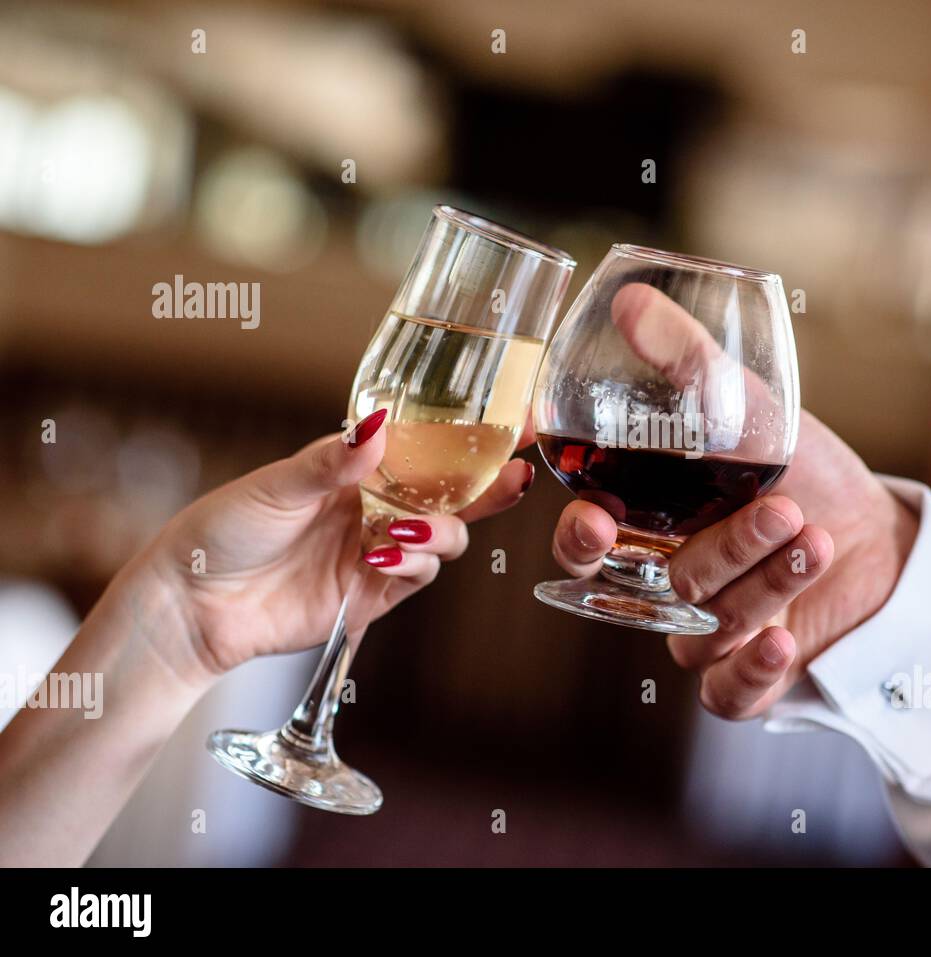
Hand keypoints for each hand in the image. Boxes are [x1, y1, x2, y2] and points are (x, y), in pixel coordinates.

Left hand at [136, 410, 533, 683]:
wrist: (192, 605)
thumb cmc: (223, 531)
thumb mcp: (276, 484)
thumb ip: (332, 460)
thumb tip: (377, 426)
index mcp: (356, 469)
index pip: (426, 448)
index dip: (471, 438)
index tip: (513, 422)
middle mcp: (376, 507)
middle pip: (453, 495)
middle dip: (490, 486)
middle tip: (515, 475)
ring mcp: (379, 551)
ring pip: (445, 537)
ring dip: (442, 529)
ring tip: (405, 528)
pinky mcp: (373, 595)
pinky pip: (418, 576)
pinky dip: (416, 562)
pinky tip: (388, 553)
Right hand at [551, 285, 918, 718]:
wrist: (878, 535)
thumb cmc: (802, 468)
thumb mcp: (751, 409)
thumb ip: (687, 363)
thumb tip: (629, 300)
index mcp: (647, 525)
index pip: (586, 546)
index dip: (581, 540)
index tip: (597, 518)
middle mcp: (665, 584)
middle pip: (657, 585)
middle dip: (717, 550)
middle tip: (774, 511)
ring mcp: (702, 633)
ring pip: (704, 628)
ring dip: (768, 580)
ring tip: (819, 535)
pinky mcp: (745, 675)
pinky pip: (724, 694)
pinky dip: (751, 670)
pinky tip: (784, 640)